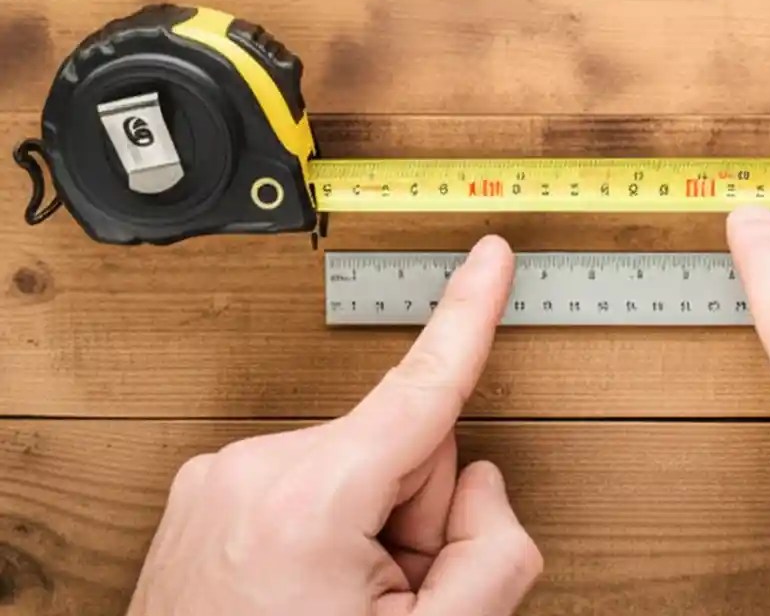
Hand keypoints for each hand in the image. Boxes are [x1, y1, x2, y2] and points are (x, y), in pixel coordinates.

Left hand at [127, 235, 542, 615]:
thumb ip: (492, 553)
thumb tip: (481, 485)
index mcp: (308, 500)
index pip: (421, 387)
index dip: (470, 314)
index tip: (490, 257)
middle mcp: (252, 471)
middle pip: (402, 450)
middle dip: (419, 515)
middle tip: (396, 596)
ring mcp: (220, 482)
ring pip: (357, 470)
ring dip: (372, 531)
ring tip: (344, 603)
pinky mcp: (207, 496)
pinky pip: (309, 485)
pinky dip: (328, 531)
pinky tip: (310, 593)